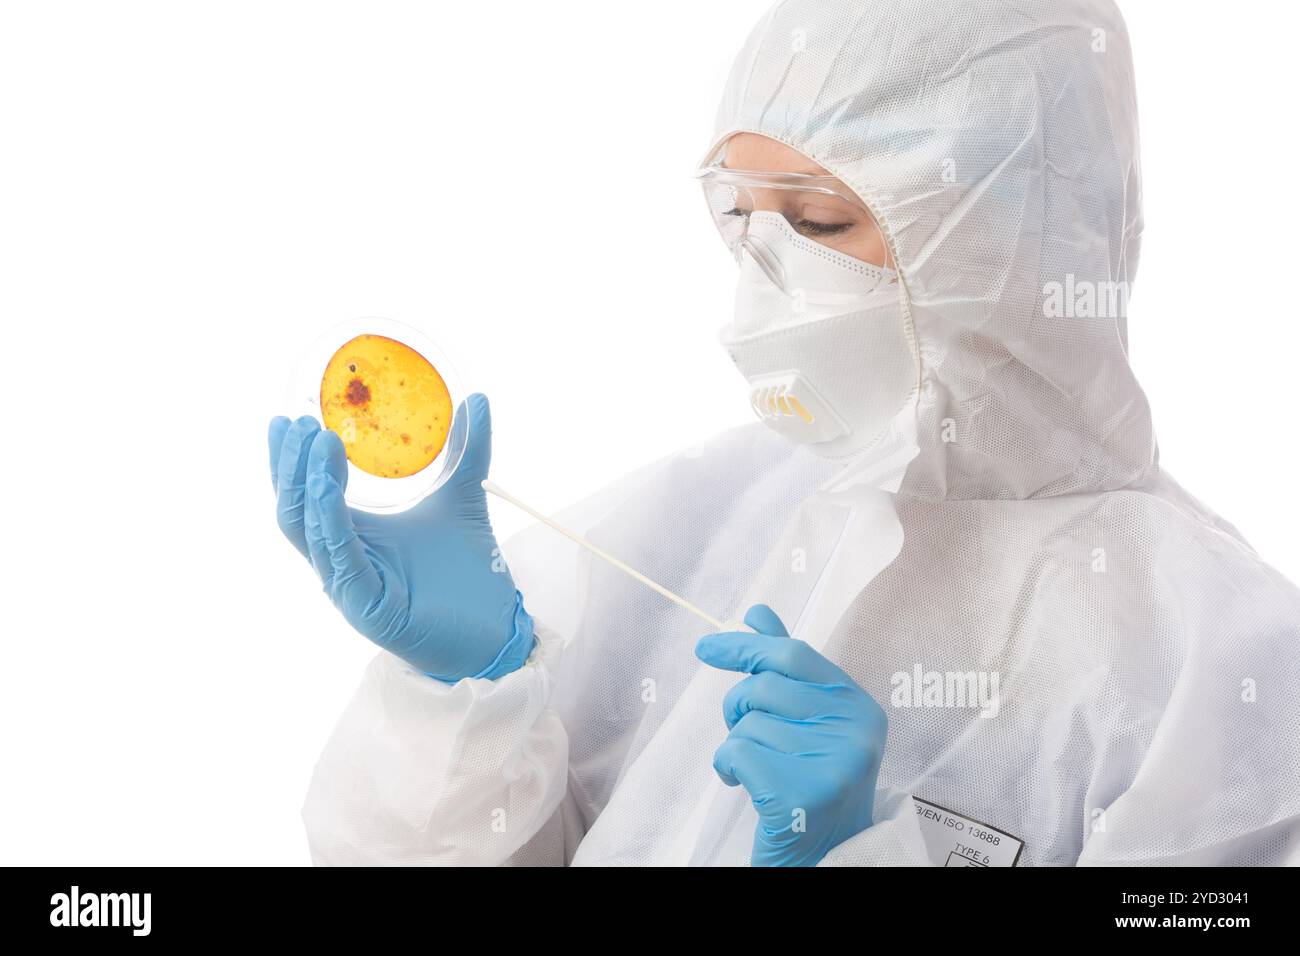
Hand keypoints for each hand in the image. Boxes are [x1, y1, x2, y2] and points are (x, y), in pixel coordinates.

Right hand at [267, 393, 532, 681]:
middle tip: (293, 423)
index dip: (291, 461)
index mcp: (355, 536)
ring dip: (306, 484)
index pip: (306, 496)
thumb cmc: (470, 573)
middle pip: (295, 510)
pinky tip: (328, 485)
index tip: (287, 418)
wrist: (495, 629)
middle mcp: (343, 560)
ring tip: (315, 441)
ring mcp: (349, 585)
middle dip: (288, 466)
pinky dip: (330, 519)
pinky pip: (339, 556)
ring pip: (308, 531)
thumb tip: (476, 398)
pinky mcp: (365, 606)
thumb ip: (468, 452)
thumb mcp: (465, 499)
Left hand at [696, 604, 886, 865]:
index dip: (746, 646)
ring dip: (736, 744)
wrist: (825, 857)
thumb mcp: (810, 722)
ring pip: (748, 722)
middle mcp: (854, 732)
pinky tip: (742, 785)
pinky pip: (736, 752)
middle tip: (743, 732)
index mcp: (860, 707)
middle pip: (764, 685)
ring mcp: (832, 763)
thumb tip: (757, 614)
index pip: (794, 655)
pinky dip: (726, 766)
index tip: (709, 648)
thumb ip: (787, 670)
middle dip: (738, 706)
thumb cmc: (812, 783)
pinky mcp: (800, 795)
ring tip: (757, 768)